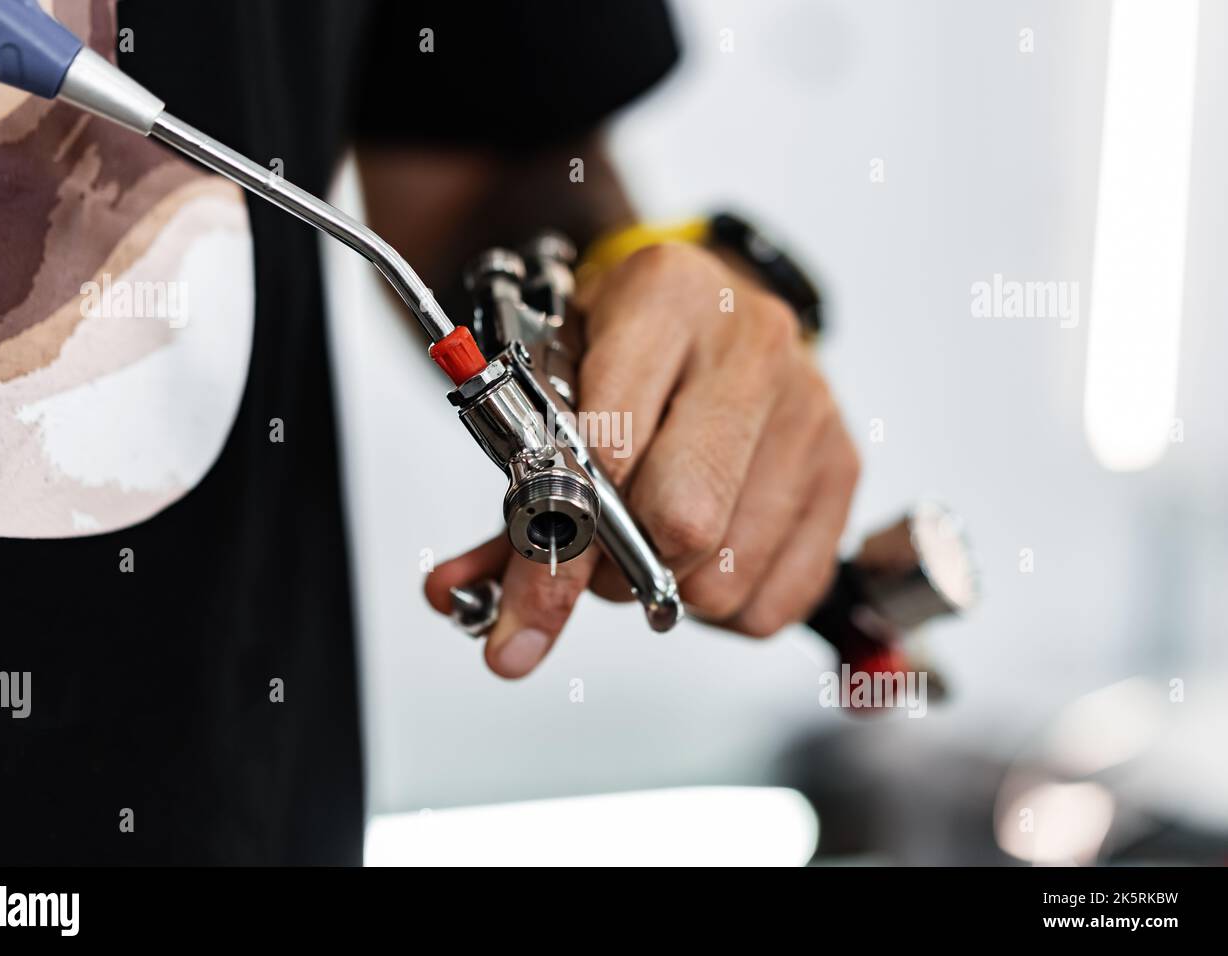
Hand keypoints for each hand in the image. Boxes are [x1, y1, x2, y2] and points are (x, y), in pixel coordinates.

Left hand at [425, 242, 859, 677]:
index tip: (534, 585)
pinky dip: (726, 608)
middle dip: (623, 570)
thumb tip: (457, 595)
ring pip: (727, 573)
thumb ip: (512, 497)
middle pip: (684, 519)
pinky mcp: (843, 462)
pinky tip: (710, 556)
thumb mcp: (556, 388)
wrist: (708, 309)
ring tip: (656, 543)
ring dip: (671, 590)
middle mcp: (750, 343)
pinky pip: (776, 599)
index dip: (564, 530)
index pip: (610, 445)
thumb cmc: (622, 351)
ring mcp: (810, 404)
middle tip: (602, 558)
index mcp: (664, 299)